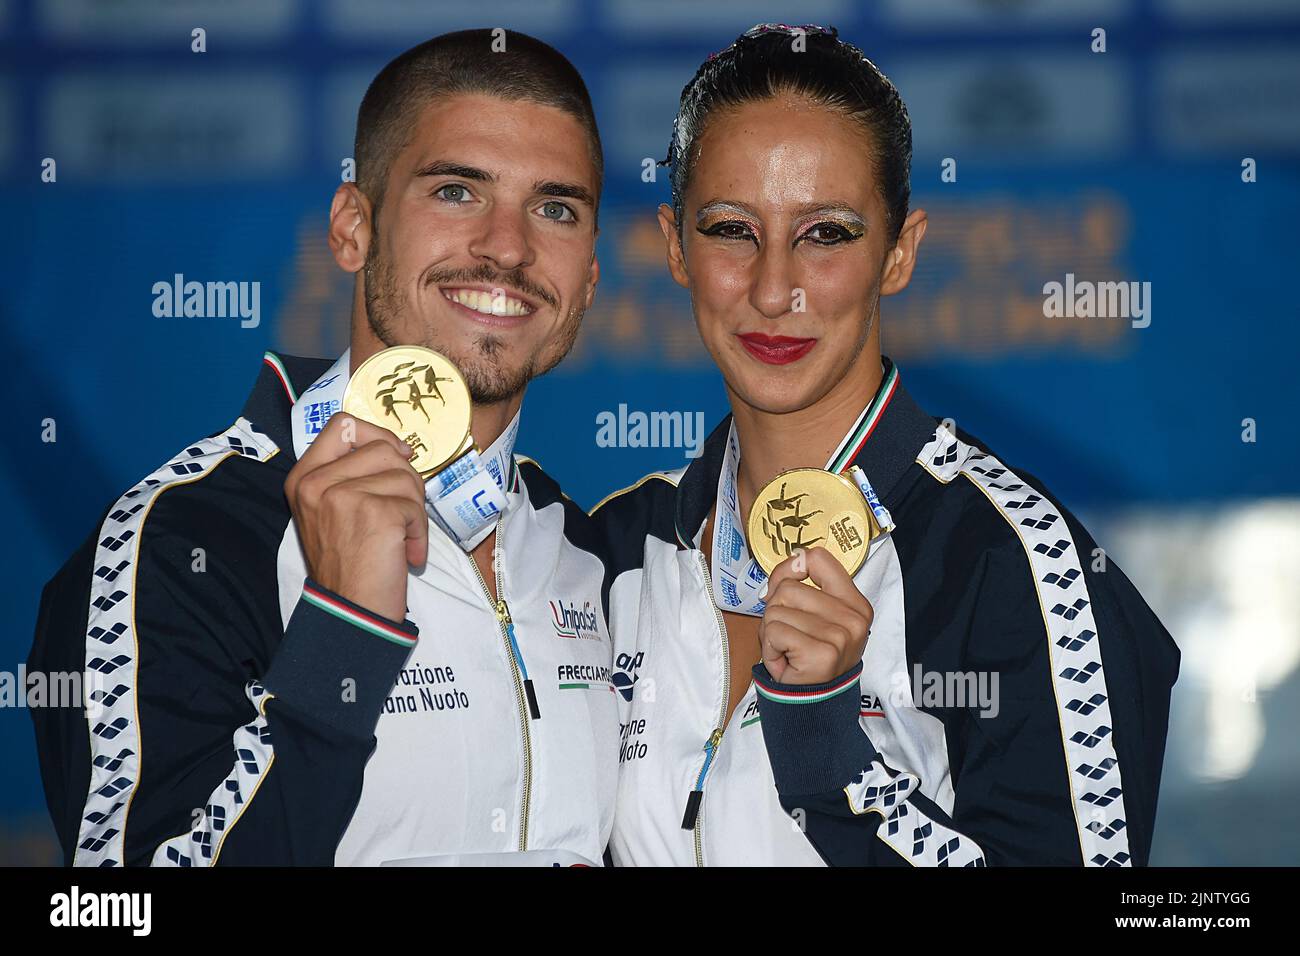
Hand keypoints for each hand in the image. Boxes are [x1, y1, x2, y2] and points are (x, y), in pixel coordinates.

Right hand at [284, 413, 426, 621]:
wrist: (349, 611)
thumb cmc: (348, 564)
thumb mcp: (332, 511)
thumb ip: (352, 475)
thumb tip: (399, 448)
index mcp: (303, 477)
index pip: (343, 424)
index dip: (378, 435)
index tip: (395, 457)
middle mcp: (316, 483)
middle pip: (384, 448)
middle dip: (405, 480)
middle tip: (399, 515)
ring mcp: (342, 496)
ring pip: (405, 475)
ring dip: (414, 510)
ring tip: (398, 539)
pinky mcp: (374, 513)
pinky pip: (415, 508)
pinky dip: (419, 534)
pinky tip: (405, 556)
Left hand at [759, 546, 872, 683]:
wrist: (814, 702)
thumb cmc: (809, 655)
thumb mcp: (814, 616)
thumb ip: (803, 586)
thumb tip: (788, 566)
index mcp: (855, 603)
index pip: (818, 559)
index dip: (790, 570)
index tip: (784, 590)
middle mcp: (853, 618)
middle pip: (789, 588)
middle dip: (776, 611)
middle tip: (788, 636)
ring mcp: (840, 636)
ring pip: (776, 610)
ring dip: (771, 632)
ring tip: (787, 649)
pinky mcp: (821, 653)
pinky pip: (774, 631)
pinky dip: (769, 647)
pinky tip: (785, 660)